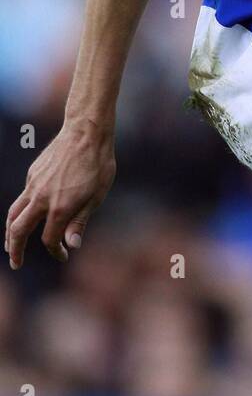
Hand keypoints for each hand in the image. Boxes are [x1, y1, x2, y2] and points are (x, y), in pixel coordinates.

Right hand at [5, 118, 115, 268]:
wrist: (86, 132)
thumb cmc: (98, 164)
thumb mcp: (96, 196)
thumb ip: (80, 222)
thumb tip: (71, 245)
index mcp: (59, 207)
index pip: (50, 239)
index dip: (56, 251)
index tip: (63, 255)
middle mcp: (41, 198)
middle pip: (18, 230)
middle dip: (15, 250)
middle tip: (15, 263)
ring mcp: (34, 185)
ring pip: (13, 213)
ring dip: (10, 232)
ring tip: (10, 245)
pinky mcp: (33, 174)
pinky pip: (23, 197)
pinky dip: (21, 212)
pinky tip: (29, 216)